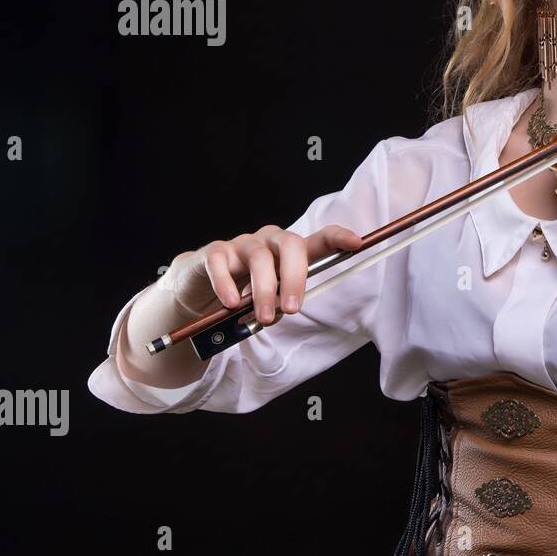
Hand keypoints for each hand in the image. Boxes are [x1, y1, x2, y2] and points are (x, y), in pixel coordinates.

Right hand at [163, 224, 363, 325]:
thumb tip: (281, 310)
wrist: (200, 289)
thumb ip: (279, 303)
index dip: (338, 238)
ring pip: (259, 258)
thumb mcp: (268, 300)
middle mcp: (269, 241)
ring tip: (262, 318)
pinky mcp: (214, 252)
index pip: (319, 239)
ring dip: (263, 290)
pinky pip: (222, 263)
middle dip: (295, 278)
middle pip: (291, 245)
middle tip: (292, 309)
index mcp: (289, 253)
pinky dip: (227, 284)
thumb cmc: (245, 292)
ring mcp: (242, 244)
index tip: (356, 243)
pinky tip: (232, 303)